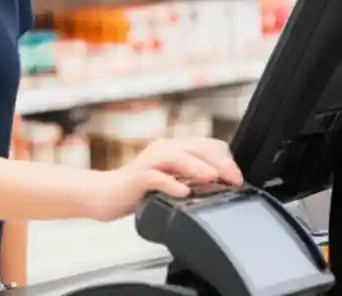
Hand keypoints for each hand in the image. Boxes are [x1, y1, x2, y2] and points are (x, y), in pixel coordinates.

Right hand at [86, 137, 243, 221]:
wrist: (104, 195)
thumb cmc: (137, 190)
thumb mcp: (171, 180)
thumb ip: (191, 177)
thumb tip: (220, 183)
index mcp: (174, 149)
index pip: (206, 145)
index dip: (225, 160)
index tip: (237, 178)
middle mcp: (163, 150)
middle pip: (196, 148)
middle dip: (219, 163)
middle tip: (234, 179)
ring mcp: (149, 162)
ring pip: (177, 157)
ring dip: (197, 166)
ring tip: (213, 178)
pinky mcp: (137, 177)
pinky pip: (155, 177)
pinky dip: (170, 183)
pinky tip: (182, 191)